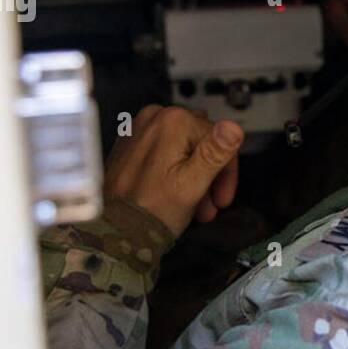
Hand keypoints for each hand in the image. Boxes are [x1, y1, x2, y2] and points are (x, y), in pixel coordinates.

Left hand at [103, 105, 243, 238]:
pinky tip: (177, 194)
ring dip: (195, 176)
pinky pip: (166, 151)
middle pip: (202, 143)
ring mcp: (140, 130)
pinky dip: (176, 171)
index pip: (219, 140)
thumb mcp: (192, 185)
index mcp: (172, 122)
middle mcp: (154, 118)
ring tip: (195, 205)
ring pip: (185, 149)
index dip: (226, 172)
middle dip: (210, 176)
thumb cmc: (149, 212)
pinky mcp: (133, 143)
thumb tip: (233, 128)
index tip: (222, 195)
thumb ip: (215, 153)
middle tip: (210, 203)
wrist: (114, 229)